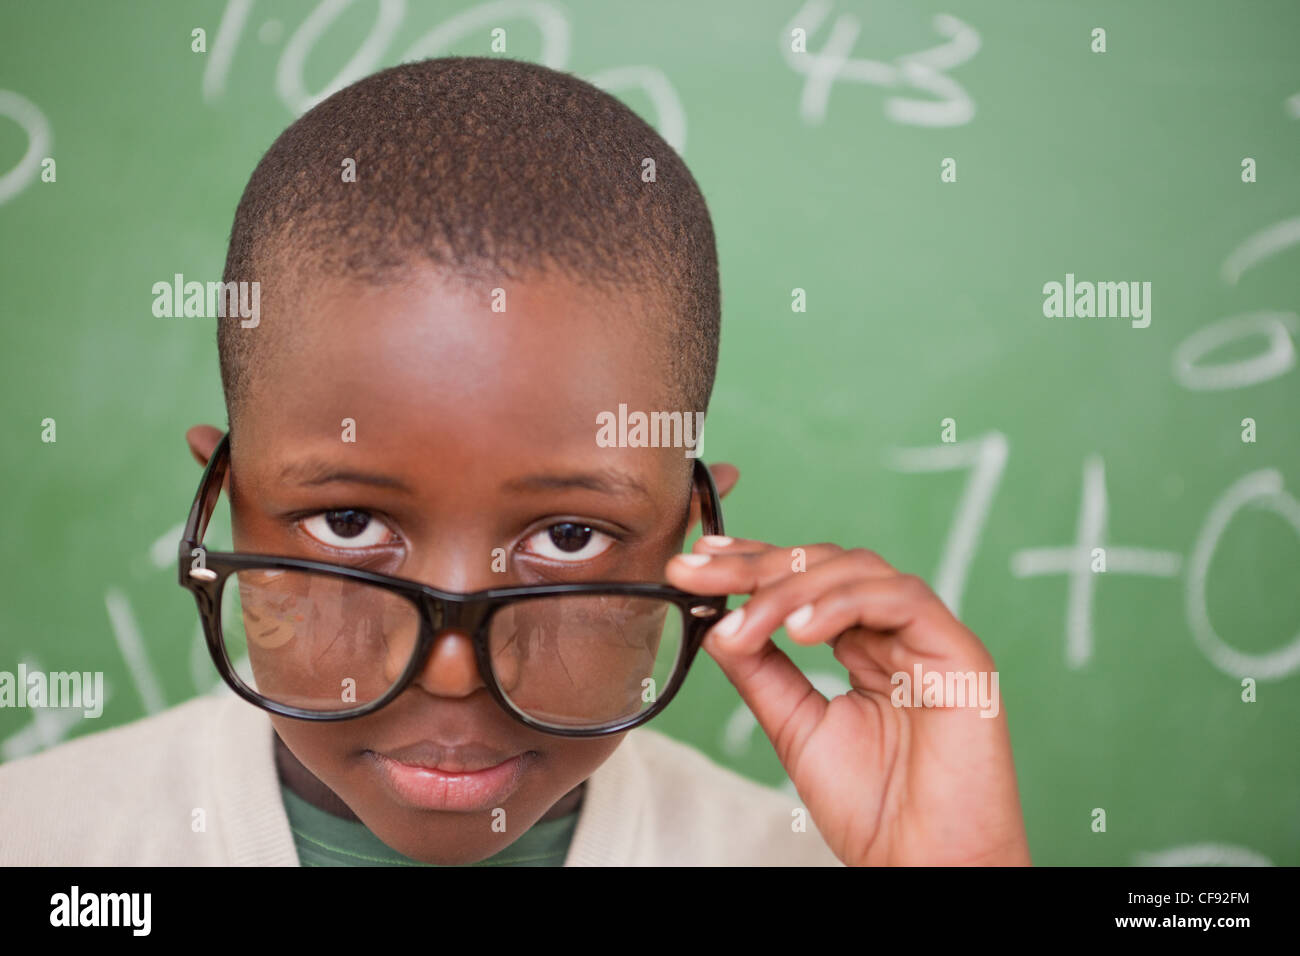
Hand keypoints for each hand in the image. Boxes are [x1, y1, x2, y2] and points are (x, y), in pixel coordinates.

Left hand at [666, 535, 1031, 865]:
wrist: (924, 864)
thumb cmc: (873, 808)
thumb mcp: (794, 726)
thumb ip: (760, 671)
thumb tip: (715, 623)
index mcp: (862, 644)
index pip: (803, 582)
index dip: (748, 563)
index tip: (692, 565)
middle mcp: (895, 632)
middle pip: (825, 564)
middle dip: (755, 566)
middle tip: (696, 575)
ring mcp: (928, 638)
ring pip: (858, 571)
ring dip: (791, 589)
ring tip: (746, 625)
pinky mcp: (961, 653)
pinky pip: (902, 600)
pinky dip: (845, 604)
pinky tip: (801, 629)